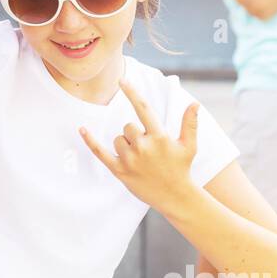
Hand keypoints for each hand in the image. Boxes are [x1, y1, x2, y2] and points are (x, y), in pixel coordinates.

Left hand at [80, 80, 198, 211]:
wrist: (174, 196)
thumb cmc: (181, 168)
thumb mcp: (189, 145)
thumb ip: (189, 123)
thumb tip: (195, 103)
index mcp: (159, 137)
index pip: (143, 109)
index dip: (132, 93)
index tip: (122, 81)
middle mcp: (143, 147)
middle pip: (128, 127)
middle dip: (135, 134)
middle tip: (149, 150)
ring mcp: (130, 159)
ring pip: (118, 139)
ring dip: (126, 144)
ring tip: (140, 159)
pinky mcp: (119, 171)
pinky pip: (100, 152)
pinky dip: (90, 141)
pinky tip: (81, 129)